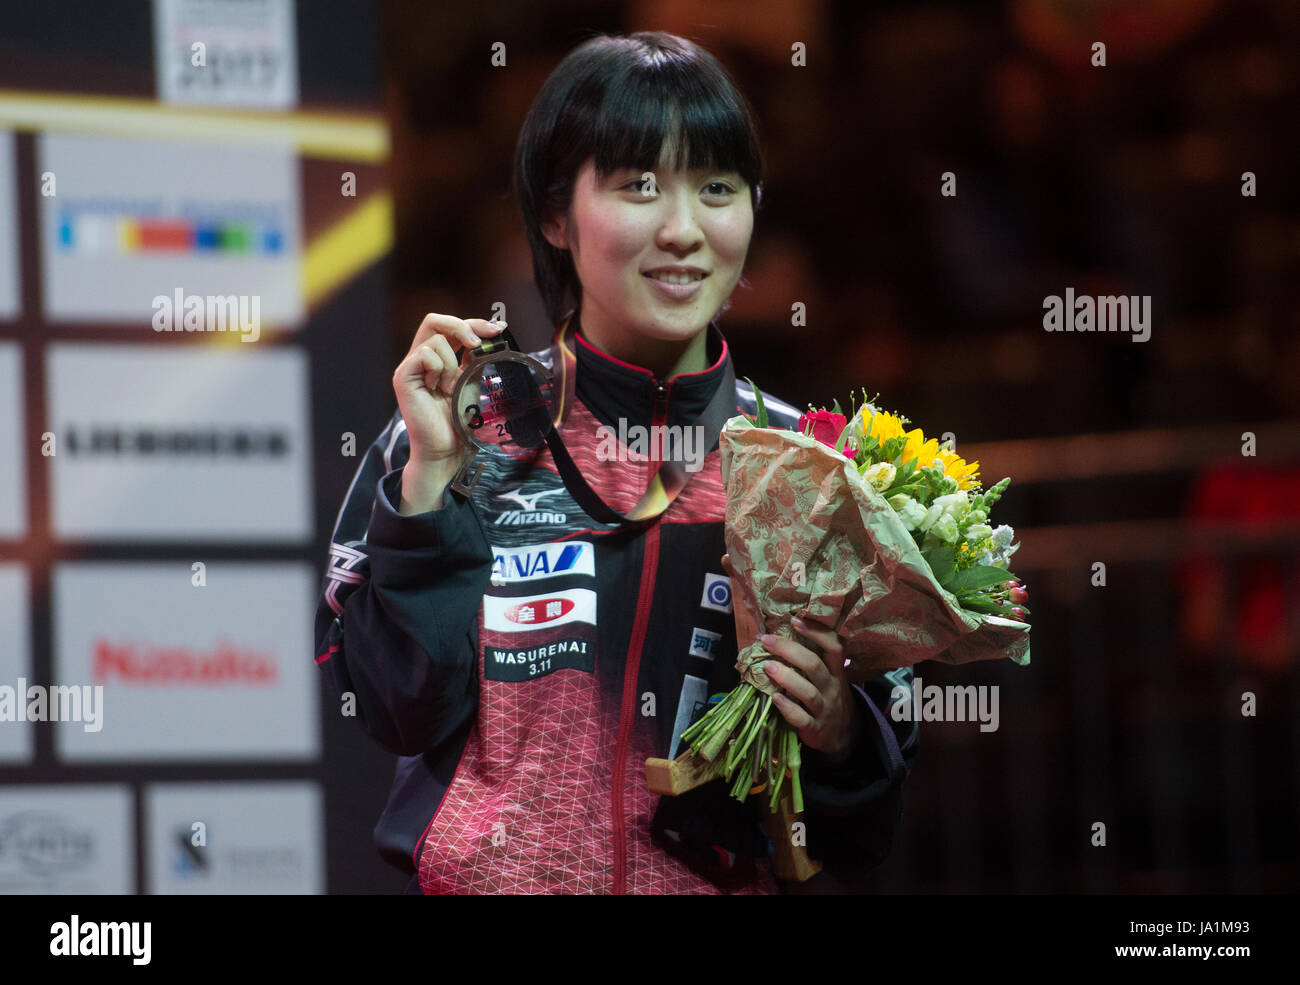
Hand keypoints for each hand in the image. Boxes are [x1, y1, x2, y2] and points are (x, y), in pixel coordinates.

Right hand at [392, 312, 505, 468]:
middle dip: (462, 326)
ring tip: (449, 389)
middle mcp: (419, 359)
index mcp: (435, 358)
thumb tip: (491, 335)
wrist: (446, 448)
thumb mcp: (471, 381)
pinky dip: (438, 369)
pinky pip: (424, 355)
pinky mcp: (403, 378)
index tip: (499, 329)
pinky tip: (438, 389)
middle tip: (477, 344)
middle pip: (434, 321)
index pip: (450, 327)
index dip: (475, 323)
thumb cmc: (457, 420)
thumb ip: (475, 358)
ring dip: (451, 363)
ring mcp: (409, 367)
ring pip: (435, 340)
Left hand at [759, 617, 857, 762]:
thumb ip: (812, 661)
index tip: (795, 620)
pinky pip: (801, 718)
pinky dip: (787, 708)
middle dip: (789, 650)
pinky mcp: (814, 728)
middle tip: (766, 640)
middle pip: (814, 665)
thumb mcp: (829, 679)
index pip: (834, 646)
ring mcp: (824, 708)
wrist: (844, 737)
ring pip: (807, 692)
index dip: (816, 632)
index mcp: (836, 671)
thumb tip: (779, 637)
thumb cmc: (828, 699)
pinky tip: (774, 698)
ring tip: (766, 666)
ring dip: (786, 677)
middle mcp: (831, 687)